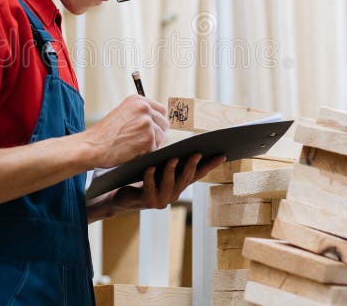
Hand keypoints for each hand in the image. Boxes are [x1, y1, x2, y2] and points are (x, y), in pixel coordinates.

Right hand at [80, 95, 168, 168]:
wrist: (92, 146)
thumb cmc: (104, 135)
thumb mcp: (121, 114)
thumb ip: (139, 114)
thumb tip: (157, 123)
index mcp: (138, 100)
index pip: (161, 110)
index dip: (158, 122)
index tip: (154, 130)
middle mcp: (144, 108)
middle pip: (164, 124)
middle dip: (157, 134)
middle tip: (145, 142)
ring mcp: (147, 122)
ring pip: (161, 137)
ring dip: (152, 145)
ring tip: (134, 147)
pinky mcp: (148, 138)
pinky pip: (155, 149)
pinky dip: (146, 154)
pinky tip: (133, 152)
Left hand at [111, 153, 226, 211]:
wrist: (123, 197)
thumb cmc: (142, 178)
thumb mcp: (160, 168)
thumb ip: (171, 161)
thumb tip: (182, 144)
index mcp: (179, 185)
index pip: (198, 174)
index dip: (210, 165)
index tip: (223, 154)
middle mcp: (173, 194)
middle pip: (185, 178)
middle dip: (191, 165)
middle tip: (196, 153)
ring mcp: (161, 200)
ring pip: (169, 184)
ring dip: (171, 170)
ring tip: (172, 158)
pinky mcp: (147, 202)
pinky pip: (149, 188)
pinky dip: (150, 177)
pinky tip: (150, 167)